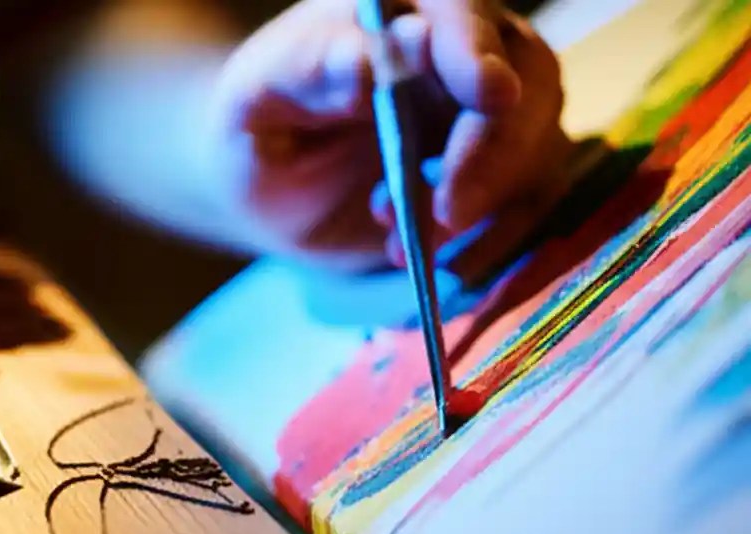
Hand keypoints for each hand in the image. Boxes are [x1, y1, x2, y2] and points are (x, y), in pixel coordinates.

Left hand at [208, 0, 570, 269]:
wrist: (267, 181)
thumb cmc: (256, 124)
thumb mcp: (256, 96)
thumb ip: (306, 71)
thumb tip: (365, 61)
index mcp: (399, 10)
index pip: (459, 12)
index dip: (475, 53)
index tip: (488, 96)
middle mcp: (458, 47)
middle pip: (525, 78)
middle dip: (494, 151)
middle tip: (446, 212)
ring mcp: (485, 108)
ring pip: (537, 144)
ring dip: (482, 203)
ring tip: (398, 240)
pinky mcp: (495, 168)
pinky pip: (526, 199)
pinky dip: (485, 236)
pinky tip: (417, 250)